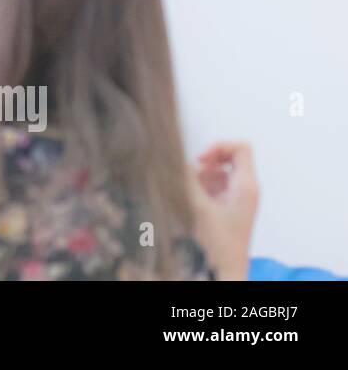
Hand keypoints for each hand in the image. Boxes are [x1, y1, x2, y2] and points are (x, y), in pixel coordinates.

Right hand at [188, 141, 259, 279]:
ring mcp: (234, 198)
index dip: (219, 146)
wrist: (225, 272)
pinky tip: (191, 203)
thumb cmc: (219, 245)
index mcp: (246, 186)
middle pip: (226, 158)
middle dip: (204, 163)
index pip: (240, 147)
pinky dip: (198, 188)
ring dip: (198, 177)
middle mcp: (244, 189)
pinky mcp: (225, 207)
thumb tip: (173, 155)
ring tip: (190, 196)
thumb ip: (186, 178)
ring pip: (215, 172)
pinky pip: (211, 186)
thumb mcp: (199, 206)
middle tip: (191, 177)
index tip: (201, 160)